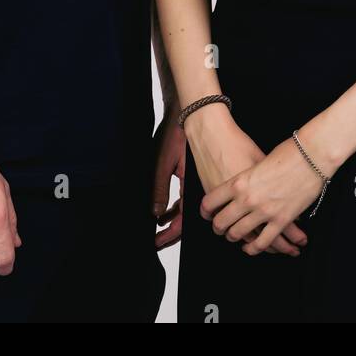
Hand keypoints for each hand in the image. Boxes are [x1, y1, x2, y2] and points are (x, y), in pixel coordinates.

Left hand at [152, 105, 184, 250]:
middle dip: (173, 232)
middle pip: (188, 219)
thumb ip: (160, 190)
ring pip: (188, 209)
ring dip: (175, 220)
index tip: (158, 243)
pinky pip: (189, 198)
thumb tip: (156, 213)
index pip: (183, 220)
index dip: (170, 234)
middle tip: (159, 241)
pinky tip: (167, 211)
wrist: (191, 113)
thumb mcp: (163, 163)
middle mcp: (198, 186)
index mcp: (191, 185)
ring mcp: (199, 182)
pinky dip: (178, 208)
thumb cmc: (176, 134)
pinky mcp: (196, 175)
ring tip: (161, 228)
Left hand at [187, 107, 308, 255]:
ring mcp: (264, 211)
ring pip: (239, 234)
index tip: (207, 214)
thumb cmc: (285, 152)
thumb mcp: (255, 160)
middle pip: (221, 222)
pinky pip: (262, 242)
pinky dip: (254, 248)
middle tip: (219, 229)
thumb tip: (239, 185)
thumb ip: (245, 177)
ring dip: (234, 238)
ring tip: (233, 237)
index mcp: (238, 182)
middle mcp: (247, 199)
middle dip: (218, 228)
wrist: (311, 155)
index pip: (210, 202)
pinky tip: (250, 248)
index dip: (206, 211)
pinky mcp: (281, 220)